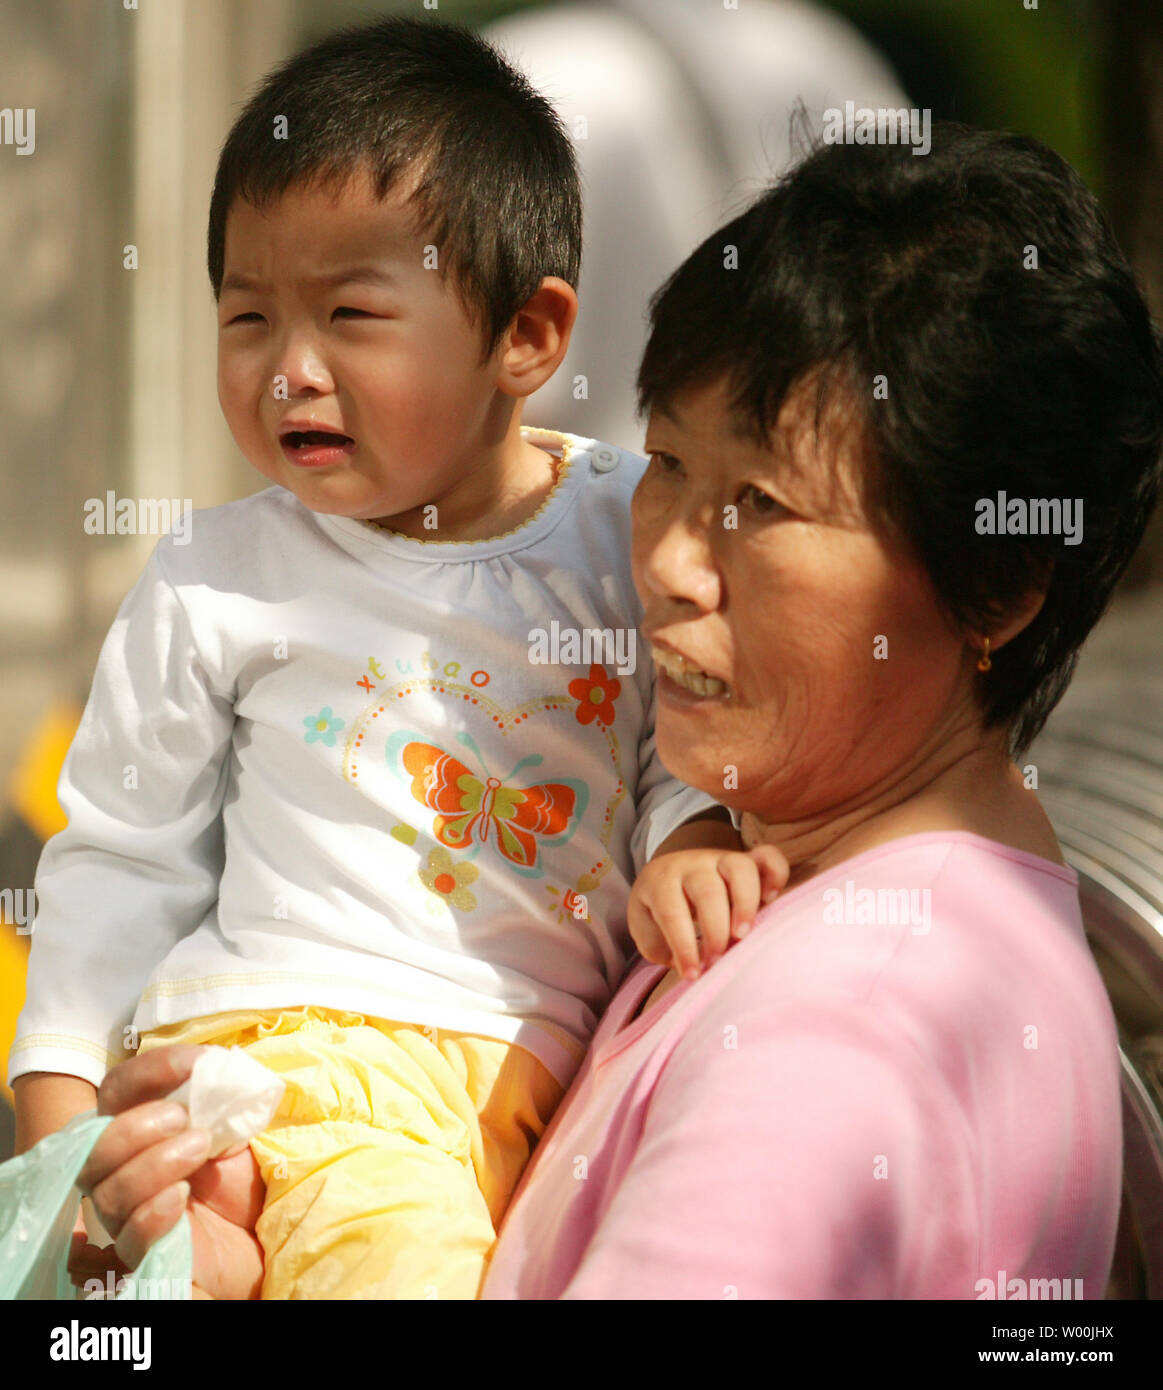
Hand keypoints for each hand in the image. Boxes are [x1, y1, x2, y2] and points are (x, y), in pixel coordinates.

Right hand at [71, 1045, 266, 1300]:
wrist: (262, 1239)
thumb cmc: (242, 1179)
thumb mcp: (236, 1129)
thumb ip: (218, 1100)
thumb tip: (217, 1068)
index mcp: (138, 1131)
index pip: (116, 1093)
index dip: (150, 1071)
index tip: (199, 1062)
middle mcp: (120, 1172)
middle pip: (91, 1148)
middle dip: (135, 1125)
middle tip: (184, 1118)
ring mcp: (126, 1217)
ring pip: (105, 1192)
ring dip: (154, 1163)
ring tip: (201, 1149)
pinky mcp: (142, 1258)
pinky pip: (127, 1239)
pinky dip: (150, 1213)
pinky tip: (181, 1198)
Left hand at [628, 845, 787, 979]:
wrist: (667, 873)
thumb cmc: (658, 909)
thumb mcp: (645, 929)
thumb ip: (660, 947)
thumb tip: (689, 963)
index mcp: (662, 881)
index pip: (672, 912)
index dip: (684, 946)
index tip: (693, 975)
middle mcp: (693, 865)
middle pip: (708, 890)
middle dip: (716, 931)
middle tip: (717, 960)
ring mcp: (721, 859)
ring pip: (740, 868)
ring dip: (746, 903)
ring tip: (743, 935)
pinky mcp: (746, 860)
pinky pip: (768, 857)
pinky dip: (776, 874)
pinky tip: (771, 900)